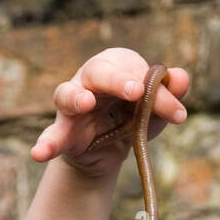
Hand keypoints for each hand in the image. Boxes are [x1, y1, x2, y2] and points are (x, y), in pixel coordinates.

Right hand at [31, 47, 190, 180]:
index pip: (135, 70)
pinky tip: (38, 154)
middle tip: (136, 92)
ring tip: (85, 103)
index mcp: (117, 66)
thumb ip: (167, 96)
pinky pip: (51, 136)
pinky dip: (45, 144)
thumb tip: (181, 77)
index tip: (178, 113)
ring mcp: (72, 104)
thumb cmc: (133, 119)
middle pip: (99, 71)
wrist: (111, 152)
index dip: (155, 88)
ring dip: (75, 97)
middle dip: (118, 80)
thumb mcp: (155, 112)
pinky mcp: (62, 131)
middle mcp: (90, 79)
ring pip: (66, 94)